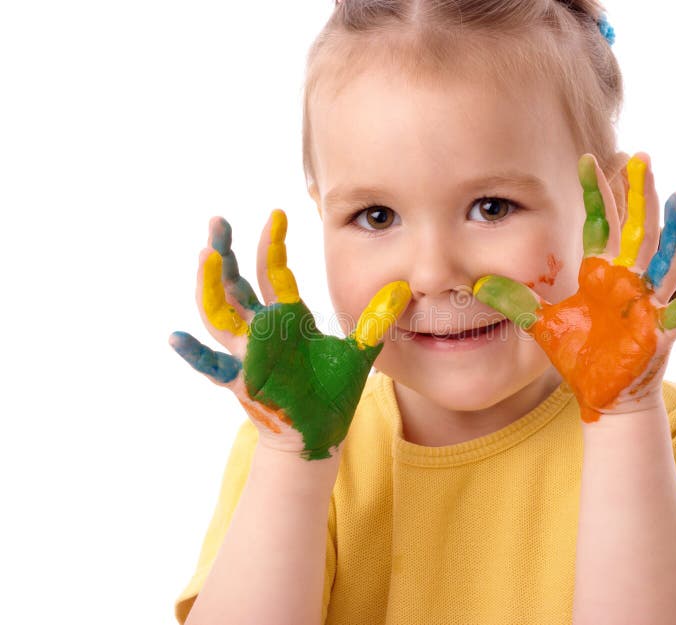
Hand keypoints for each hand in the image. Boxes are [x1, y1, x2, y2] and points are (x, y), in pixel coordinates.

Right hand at [169, 209, 410, 458]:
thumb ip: (376, 320)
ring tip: (205, 255)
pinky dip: (192, 353)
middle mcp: (262, 331)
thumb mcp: (359, 350)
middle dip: (225, 252)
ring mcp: (248, 354)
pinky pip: (211, 365)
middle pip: (235, 284)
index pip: (273, 272)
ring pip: (219, 314)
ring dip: (209, 286)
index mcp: (287, 318)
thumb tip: (404, 289)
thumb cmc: (332, 392)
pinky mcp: (242, 381)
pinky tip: (175, 337)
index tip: (276, 214)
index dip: (272, 243)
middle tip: (218, 220)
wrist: (318, 435)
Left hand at [473, 153, 675, 422]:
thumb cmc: (581, 355)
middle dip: (640, 195)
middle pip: (637, 230)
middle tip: (640, 157)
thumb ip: (514, 301)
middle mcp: (629, 281)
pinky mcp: (660, 332)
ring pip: (665, 260)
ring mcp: (648, 304)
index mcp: (602, 274)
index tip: (587, 160)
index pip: (601, 224)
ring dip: (674, 230)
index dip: (596, 194)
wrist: (604, 392)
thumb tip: (477, 284)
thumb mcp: (542, 323)